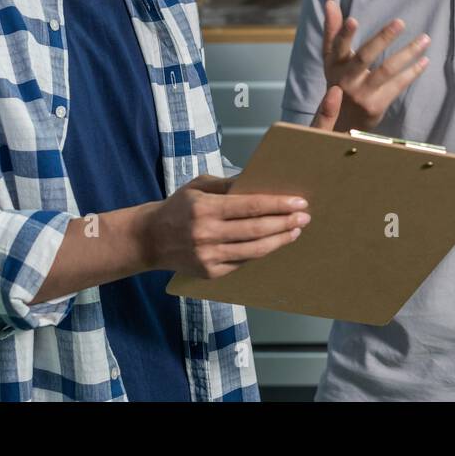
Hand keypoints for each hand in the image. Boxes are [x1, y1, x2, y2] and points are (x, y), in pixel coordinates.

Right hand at [144, 175, 310, 278]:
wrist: (150, 239)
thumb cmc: (178, 207)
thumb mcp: (198, 187)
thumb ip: (228, 186)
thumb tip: (258, 183)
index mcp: (205, 208)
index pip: (250, 206)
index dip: (277, 204)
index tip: (299, 202)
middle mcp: (207, 234)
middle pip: (256, 230)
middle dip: (285, 223)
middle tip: (304, 217)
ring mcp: (208, 256)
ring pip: (254, 250)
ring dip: (279, 240)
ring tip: (295, 231)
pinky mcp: (210, 273)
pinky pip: (243, 262)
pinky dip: (261, 252)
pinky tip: (274, 244)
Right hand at [313, 0, 428, 131]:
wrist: (343, 122)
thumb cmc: (340, 81)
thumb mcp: (332, 59)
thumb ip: (332, 30)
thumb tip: (329, 1)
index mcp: (334, 64)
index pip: (338, 46)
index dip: (344, 33)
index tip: (353, 19)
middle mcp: (346, 79)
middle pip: (365, 57)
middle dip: (382, 38)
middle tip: (400, 22)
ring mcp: (361, 94)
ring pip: (386, 70)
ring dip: (407, 53)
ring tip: (425, 39)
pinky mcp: (376, 105)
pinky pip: (397, 85)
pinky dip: (412, 72)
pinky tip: (424, 60)